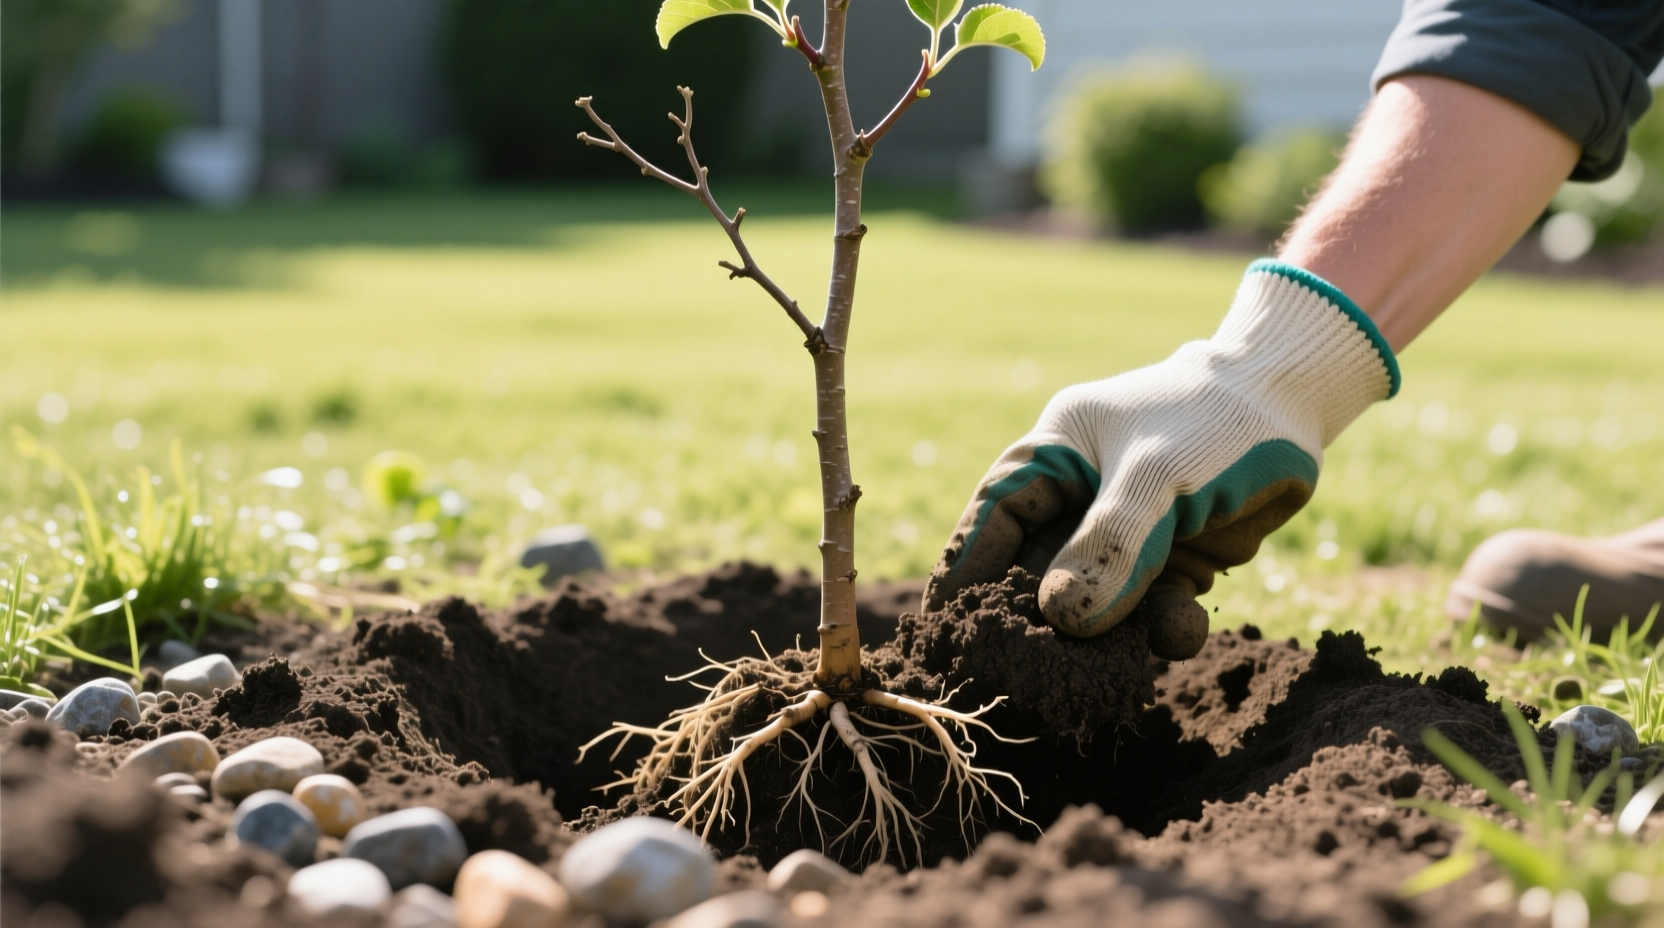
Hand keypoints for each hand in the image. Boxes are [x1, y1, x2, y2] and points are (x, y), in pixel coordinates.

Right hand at [924, 261, 1399, 658]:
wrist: (1296, 408)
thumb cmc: (1216, 421)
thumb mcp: (1160, 476)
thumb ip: (1113, 545)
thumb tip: (1063, 619)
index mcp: (1052, 455)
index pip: (994, 518)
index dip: (968, 571)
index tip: (950, 626)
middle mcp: (1078, 497)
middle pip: (1039, 571)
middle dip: (1037, 622)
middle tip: (1021, 674)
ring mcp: (1123, 532)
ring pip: (1097, 600)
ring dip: (1106, 636)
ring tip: (1107, 671)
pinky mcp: (1168, 560)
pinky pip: (1151, 610)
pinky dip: (1162, 629)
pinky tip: (1182, 632)